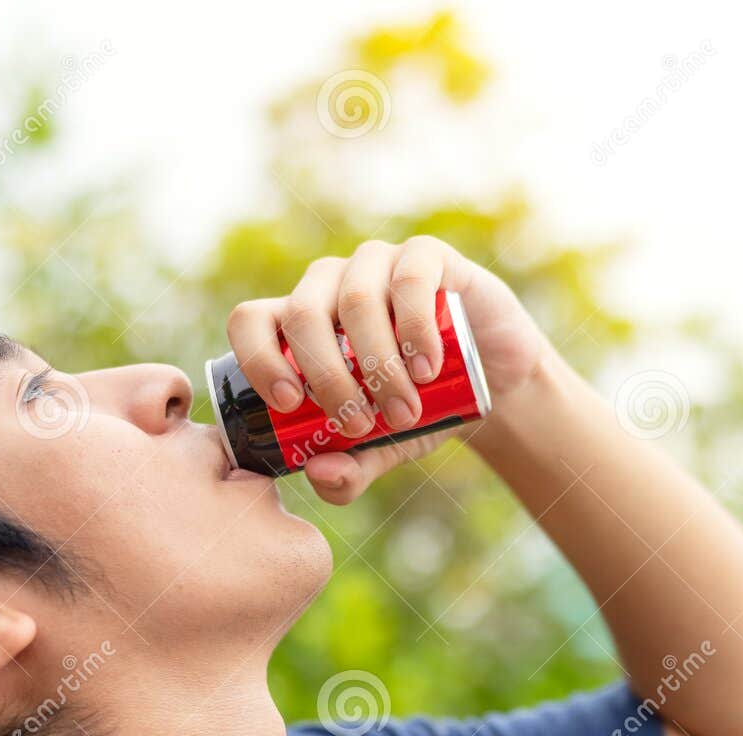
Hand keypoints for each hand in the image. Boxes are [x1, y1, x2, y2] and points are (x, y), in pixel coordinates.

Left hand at [224, 236, 548, 503]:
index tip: (290, 405)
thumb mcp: (382, 449)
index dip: (259, 358)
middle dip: (328, 378)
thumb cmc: (420, 407)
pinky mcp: (426, 256)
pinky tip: (426, 367)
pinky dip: (414, 328)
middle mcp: (330, 284)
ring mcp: (376, 264)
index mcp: (300, 322)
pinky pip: (409, 280)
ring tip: (404, 411)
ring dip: (376, 363)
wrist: (490, 382)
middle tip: (360, 425)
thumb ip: (348, 471)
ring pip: (355, 300)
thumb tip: (318, 472)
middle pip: (303, 314)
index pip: (252, 321)